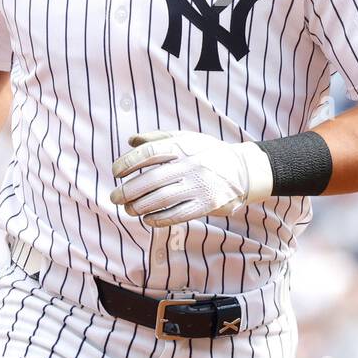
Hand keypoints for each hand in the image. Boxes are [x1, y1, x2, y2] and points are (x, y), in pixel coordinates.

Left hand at [110, 131, 272, 227]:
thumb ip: (158, 138)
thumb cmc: (207, 152)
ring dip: (140, 206)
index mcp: (183, 146)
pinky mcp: (206, 204)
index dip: (128, 162)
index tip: (115, 172)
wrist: (243, 170)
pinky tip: (147, 219)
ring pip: (162, 199)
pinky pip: (178, 214)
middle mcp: (190, 165)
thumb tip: (130, 140)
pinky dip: (159, 218)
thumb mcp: (186, 138)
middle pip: (152, 179)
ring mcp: (199, 185)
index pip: (149, 153)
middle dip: (129, 190)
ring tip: (128, 209)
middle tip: (114, 197)